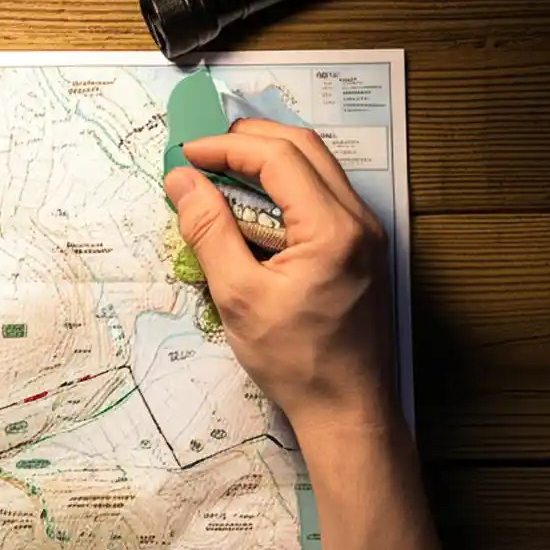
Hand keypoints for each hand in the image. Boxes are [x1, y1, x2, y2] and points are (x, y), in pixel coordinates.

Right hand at [163, 119, 395, 434]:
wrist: (349, 409)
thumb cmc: (295, 361)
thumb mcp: (238, 296)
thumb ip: (209, 231)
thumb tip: (182, 182)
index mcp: (333, 229)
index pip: (278, 158)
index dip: (227, 147)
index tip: (187, 155)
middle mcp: (359, 220)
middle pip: (304, 148)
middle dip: (249, 139)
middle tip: (203, 150)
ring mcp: (366, 233)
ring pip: (317, 168)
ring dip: (268, 160)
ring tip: (221, 173)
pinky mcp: (362, 249)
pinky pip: (323, 197)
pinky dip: (285, 188)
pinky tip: (252, 208)